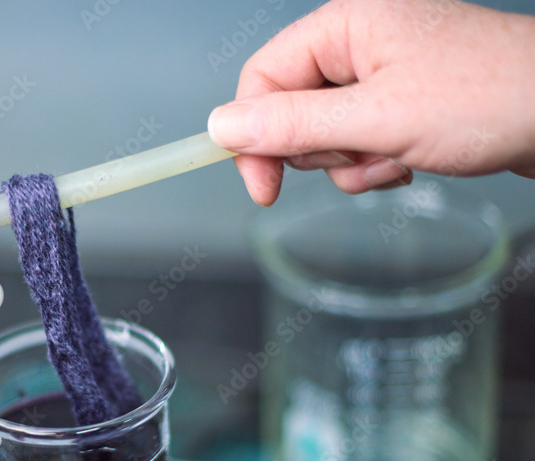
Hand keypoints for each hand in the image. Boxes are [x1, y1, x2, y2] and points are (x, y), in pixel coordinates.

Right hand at [207, 0, 534, 205]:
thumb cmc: (489, 99)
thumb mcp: (376, 119)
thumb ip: (291, 124)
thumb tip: (221, 126)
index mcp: (346, 23)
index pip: (262, 78)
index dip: (254, 136)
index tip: (263, 188)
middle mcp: (359, 40)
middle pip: (290, 109)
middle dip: (321, 148)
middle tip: (364, 151)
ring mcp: (382, 70)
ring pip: (324, 134)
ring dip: (353, 162)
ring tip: (397, 155)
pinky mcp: (401, 99)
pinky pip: (357, 142)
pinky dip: (375, 163)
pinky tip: (410, 159)